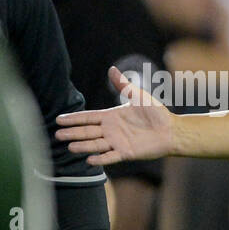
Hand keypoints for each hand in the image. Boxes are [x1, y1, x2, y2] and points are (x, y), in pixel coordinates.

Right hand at [56, 67, 173, 166]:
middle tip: (56, 135)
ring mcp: (117, 142)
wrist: (171, 130)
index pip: (88, 118)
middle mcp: (111, 130)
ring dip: (82, 146)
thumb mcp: (138, 96)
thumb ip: (123, 85)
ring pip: (95, 144)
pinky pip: (110, 157)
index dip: (74, 119)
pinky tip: (89, 160)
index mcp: (111, 117)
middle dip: (72, 133)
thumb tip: (111, 69)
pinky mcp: (126, 152)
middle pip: (87, 132)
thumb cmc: (156, 113)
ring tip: (69, 147)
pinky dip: (100, 159)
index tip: (58, 120)